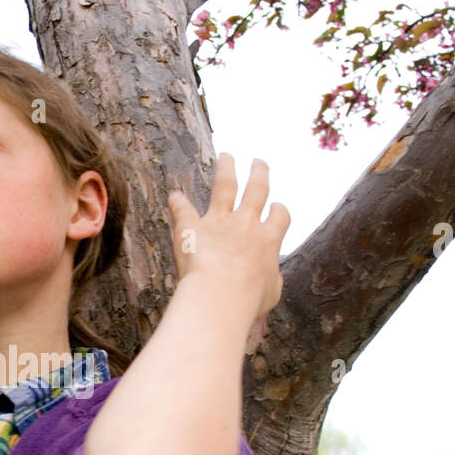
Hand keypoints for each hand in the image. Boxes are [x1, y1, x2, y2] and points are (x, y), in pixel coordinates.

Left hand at [169, 153, 289, 325]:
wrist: (221, 294)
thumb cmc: (249, 299)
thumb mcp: (271, 292)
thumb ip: (270, 279)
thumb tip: (268, 280)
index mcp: (269, 239)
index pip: (280, 216)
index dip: (278, 211)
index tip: (276, 209)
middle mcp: (247, 223)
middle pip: (257, 190)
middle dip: (259, 174)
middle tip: (259, 162)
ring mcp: (219, 222)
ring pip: (226, 186)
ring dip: (226, 169)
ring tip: (226, 156)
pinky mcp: (192, 227)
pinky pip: (183, 210)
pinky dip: (177, 203)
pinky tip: (174, 196)